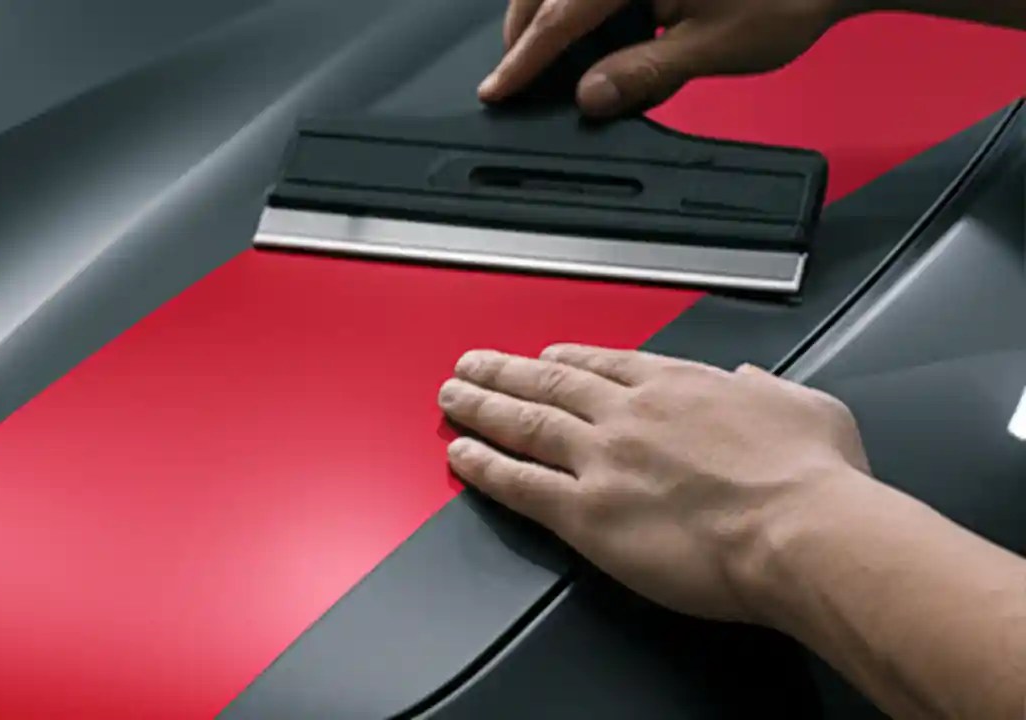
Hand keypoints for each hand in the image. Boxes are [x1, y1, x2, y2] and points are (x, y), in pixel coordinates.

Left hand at [437, 345, 872, 624]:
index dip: (564, 360)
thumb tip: (750, 377)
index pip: (604, 364)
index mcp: (680, 386)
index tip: (541, 358)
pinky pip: (521, 484)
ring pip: (525, 424)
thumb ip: (767, 387)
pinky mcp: (587, 513)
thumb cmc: (814, 480)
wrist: (802, 531)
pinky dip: (486, 468)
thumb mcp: (805, 406)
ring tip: (452, 398)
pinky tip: (462, 457)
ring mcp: (603, 460)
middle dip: (504, 372)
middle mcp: (631, 414)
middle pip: (550, 384)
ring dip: (482, 408)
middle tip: (471, 365)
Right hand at [480, 0, 848, 116]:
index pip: (560, 15)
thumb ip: (644, 72)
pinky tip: (592, 33)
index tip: (496, 90)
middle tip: (514, 78)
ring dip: (550, 14)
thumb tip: (590, 97)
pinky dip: (581, 4)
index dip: (523, 59)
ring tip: (547, 59)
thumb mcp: (716, 45)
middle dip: (525, 31)